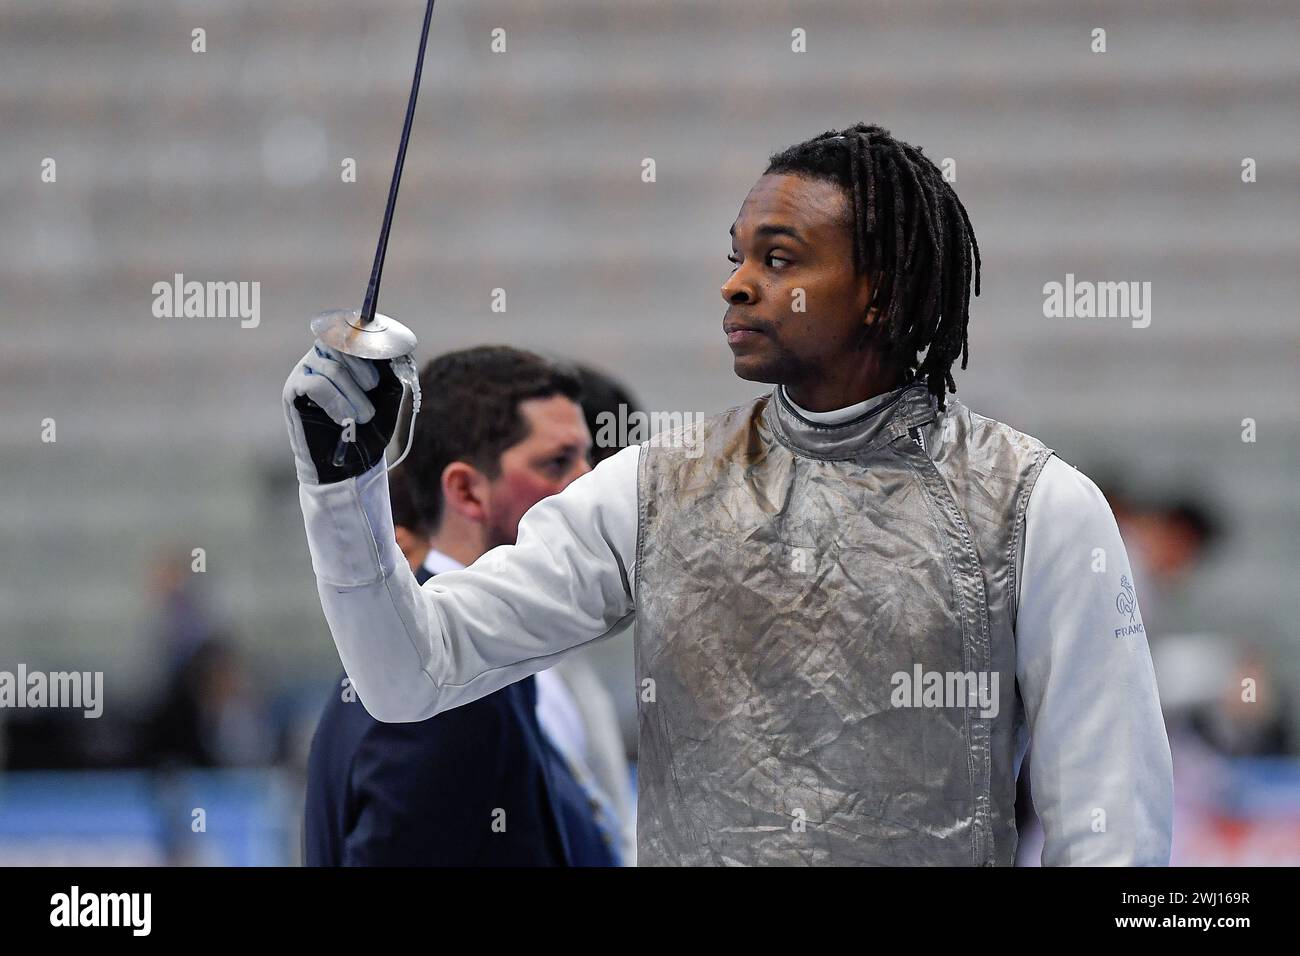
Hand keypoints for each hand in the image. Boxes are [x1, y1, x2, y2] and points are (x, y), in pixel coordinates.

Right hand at [283, 341, 405, 483]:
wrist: (349, 463)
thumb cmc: (369, 427)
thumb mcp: (387, 393)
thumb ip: (388, 367)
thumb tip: (393, 347)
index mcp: (344, 353)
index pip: (352, 332)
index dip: (367, 341)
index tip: (383, 358)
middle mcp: (322, 356)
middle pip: (342, 345)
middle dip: (363, 371)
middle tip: (372, 393)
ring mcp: (305, 370)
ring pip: (333, 367)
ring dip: (353, 394)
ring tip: (362, 417)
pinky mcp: (293, 390)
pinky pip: (315, 383)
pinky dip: (335, 401)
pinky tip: (344, 419)